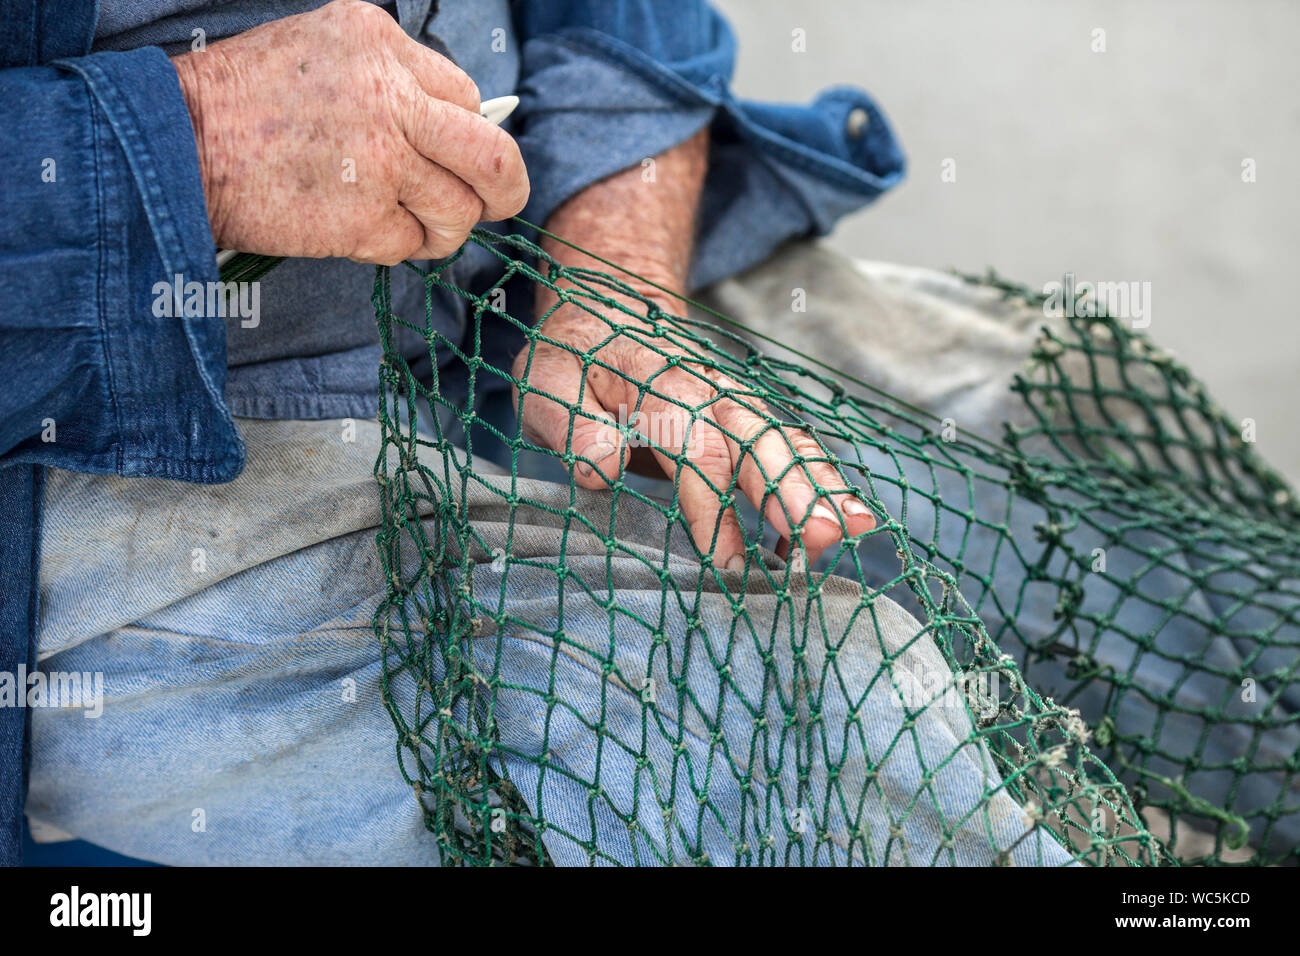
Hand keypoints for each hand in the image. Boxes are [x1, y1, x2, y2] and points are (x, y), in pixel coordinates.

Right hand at [171, 0, 528, 263]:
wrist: (175, 142)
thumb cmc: (244, 103)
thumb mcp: (324, 51)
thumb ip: (392, 81)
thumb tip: (459, 127)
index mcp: (381, 44)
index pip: (468, 97)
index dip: (468, 136)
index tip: (456, 157)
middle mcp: (391, 97)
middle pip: (494, 157)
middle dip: (505, 189)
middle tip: (494, 204)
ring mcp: (380, 162)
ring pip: (460, 211)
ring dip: (443, 228)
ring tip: (407, 223)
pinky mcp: (362, 219)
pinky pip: (412, 245)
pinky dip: (394, 247)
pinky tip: (358, 230)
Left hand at [512, 295, 876, 571]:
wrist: (609, 314)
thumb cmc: (574, 361)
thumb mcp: (547, 382)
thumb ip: (571, 424)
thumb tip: (602, 469)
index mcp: (661, 386)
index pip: (693, 448)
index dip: (710, 507)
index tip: (723, 561)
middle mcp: (712, 393)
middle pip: (760, 443)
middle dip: (795, 492)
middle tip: (824, 538)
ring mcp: (737, 406)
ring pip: (788, 445)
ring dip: (823, 487)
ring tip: (856, 529)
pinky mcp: (749, 423)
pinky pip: (793, 451)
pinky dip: (823, 485)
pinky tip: (847, 527)